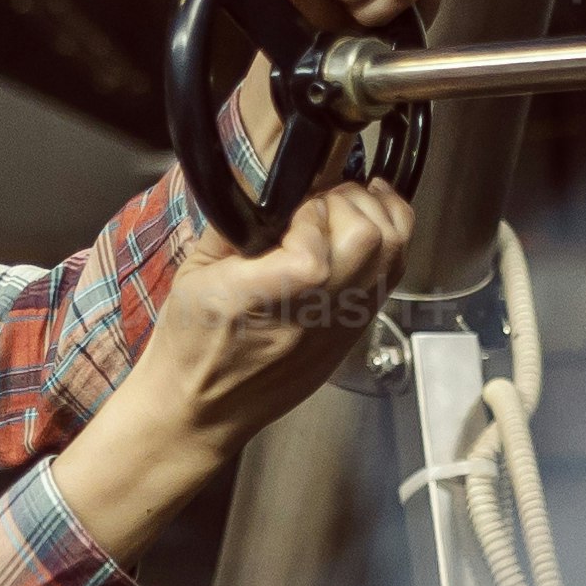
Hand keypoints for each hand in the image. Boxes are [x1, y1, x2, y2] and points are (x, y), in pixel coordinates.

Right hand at [56, 176, 406, 563]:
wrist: (202, 409)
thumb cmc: (192, 345)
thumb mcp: (196, 271)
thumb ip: (234, 219)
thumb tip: (267, 175)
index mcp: (258, 302)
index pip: (314, 253)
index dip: (310, 213)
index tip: (292, 205)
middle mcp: (311, 316)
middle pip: (369, 241)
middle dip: (349, 200)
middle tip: (323, 195)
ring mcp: (340, 327)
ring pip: (393, 254)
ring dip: (377, 215)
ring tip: (349, 203)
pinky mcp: (354, 334)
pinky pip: (391, 277)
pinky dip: (388, 243)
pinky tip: (365, 228)